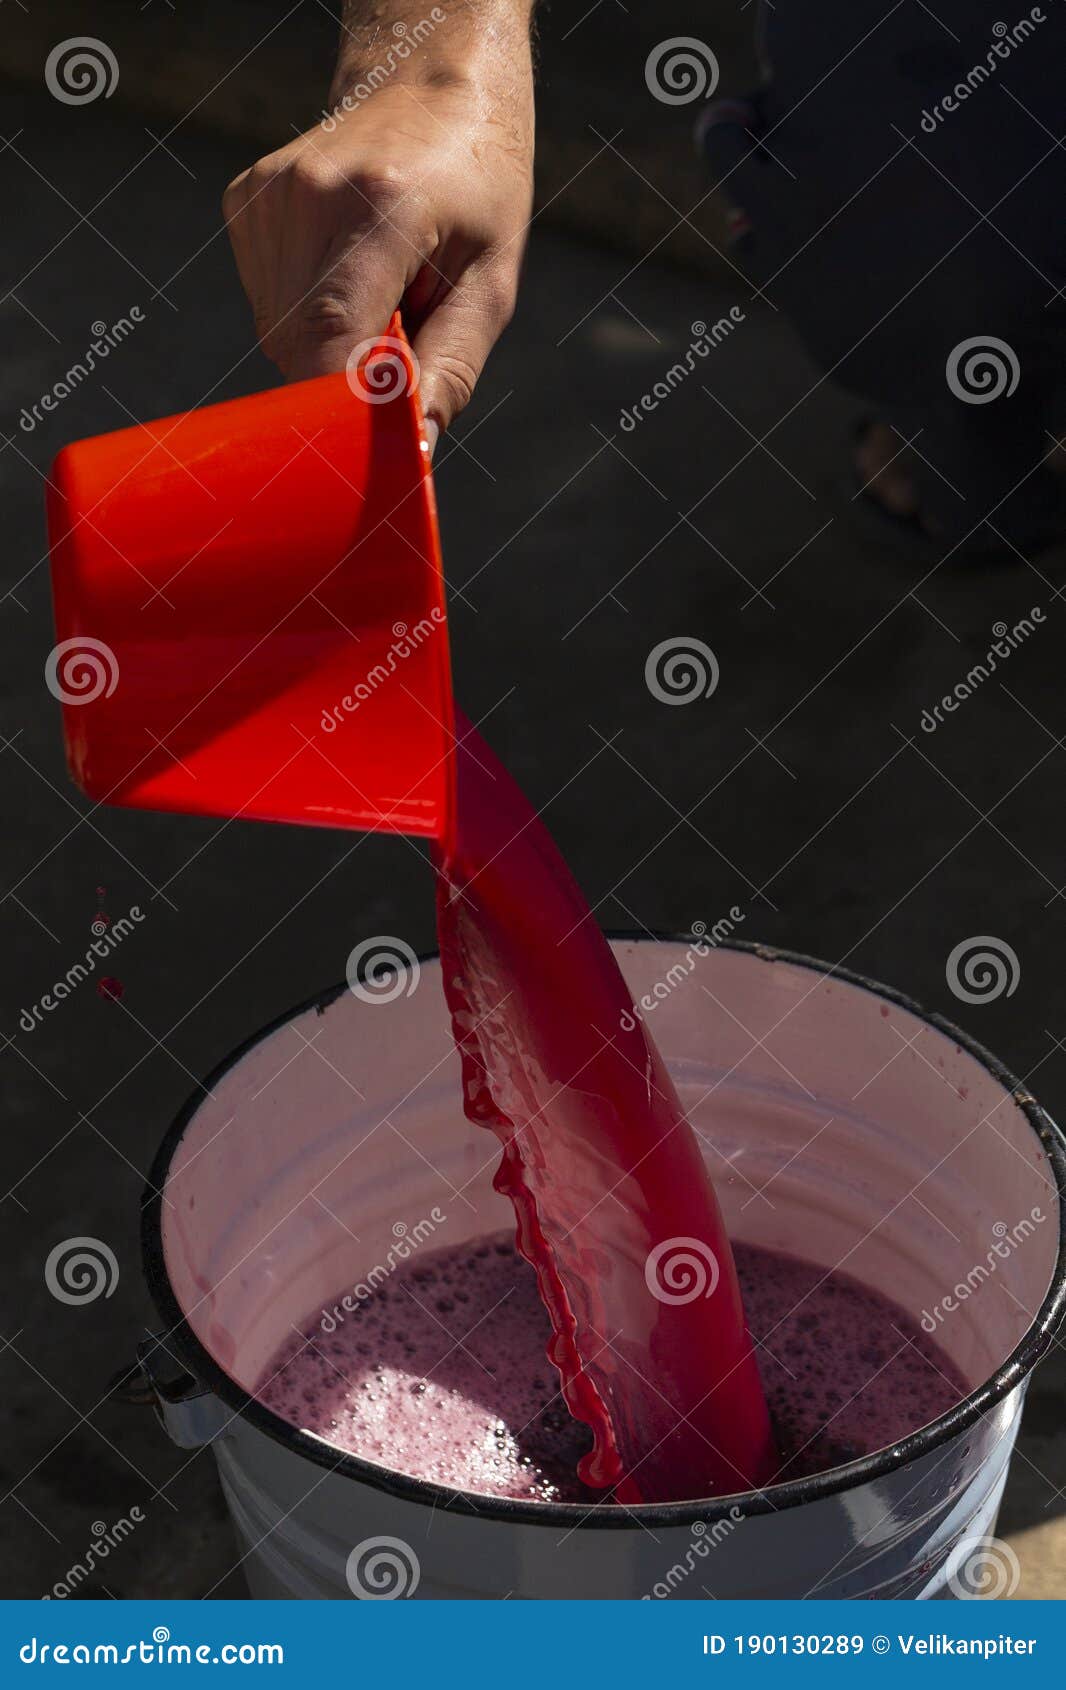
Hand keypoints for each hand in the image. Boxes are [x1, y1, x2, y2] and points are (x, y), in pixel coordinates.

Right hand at [222, 4, 534, 436]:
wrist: (432, 82)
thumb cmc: (477, 185)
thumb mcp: (493, 280)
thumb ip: (452, 367)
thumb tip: (417, 451)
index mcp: (377, 207)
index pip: (330, 341)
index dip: (344, 409)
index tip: (371, 447)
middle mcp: (307, 195)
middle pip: (299, 351)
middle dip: (346, 379)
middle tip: (400, 353)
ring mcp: (266, 195)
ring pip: (277, 335)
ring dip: (327, 344)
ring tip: (379, 293)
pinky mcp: (244, 200)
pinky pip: (268, 302)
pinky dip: (307, 310)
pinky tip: (347, 268)